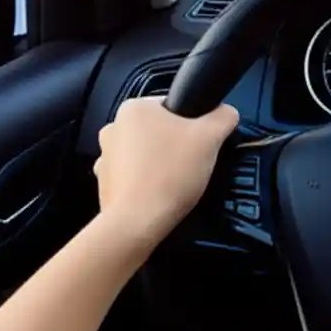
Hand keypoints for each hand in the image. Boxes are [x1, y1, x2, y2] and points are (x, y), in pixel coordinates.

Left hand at [95, 98, 238, 252]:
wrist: (136, 223)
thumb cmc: (171, 174)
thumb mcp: (210, 138)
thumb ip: (223, 116)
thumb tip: (226, 112)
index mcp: (135, 107)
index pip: (173, 107)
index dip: (193, 125)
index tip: (201, 145)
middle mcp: (114, 126)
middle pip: (158, 130)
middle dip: (175, 145)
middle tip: (192, 164)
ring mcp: (104, 156)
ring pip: (145, 154)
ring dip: (159, 164)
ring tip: (175, 183)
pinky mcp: (103, 182)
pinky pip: (132, 176)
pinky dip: (145, 183)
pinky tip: (158, 195)